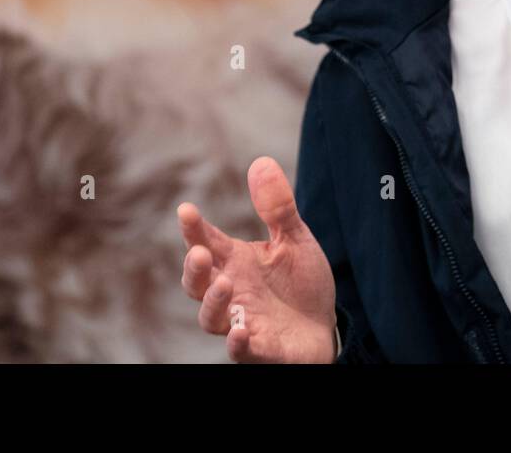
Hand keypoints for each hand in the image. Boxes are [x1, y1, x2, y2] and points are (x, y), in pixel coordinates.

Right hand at [178, 156, 337, 362]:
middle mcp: (231, 291)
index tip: (186, 210)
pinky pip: (241, 351)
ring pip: (211, 317)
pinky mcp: (260, 349)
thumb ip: (277, 207)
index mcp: (235, 261)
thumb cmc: (301, 283)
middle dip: (193, 268)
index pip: (206, 242)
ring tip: (224, 283)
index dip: (193, 229)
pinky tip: (240, 331)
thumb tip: (261, 160)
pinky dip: (237, 343)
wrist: (324, 327)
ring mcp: (242, 321)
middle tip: (200, 253)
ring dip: (212, 302)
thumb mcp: (294, 239)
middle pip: (197, 283)